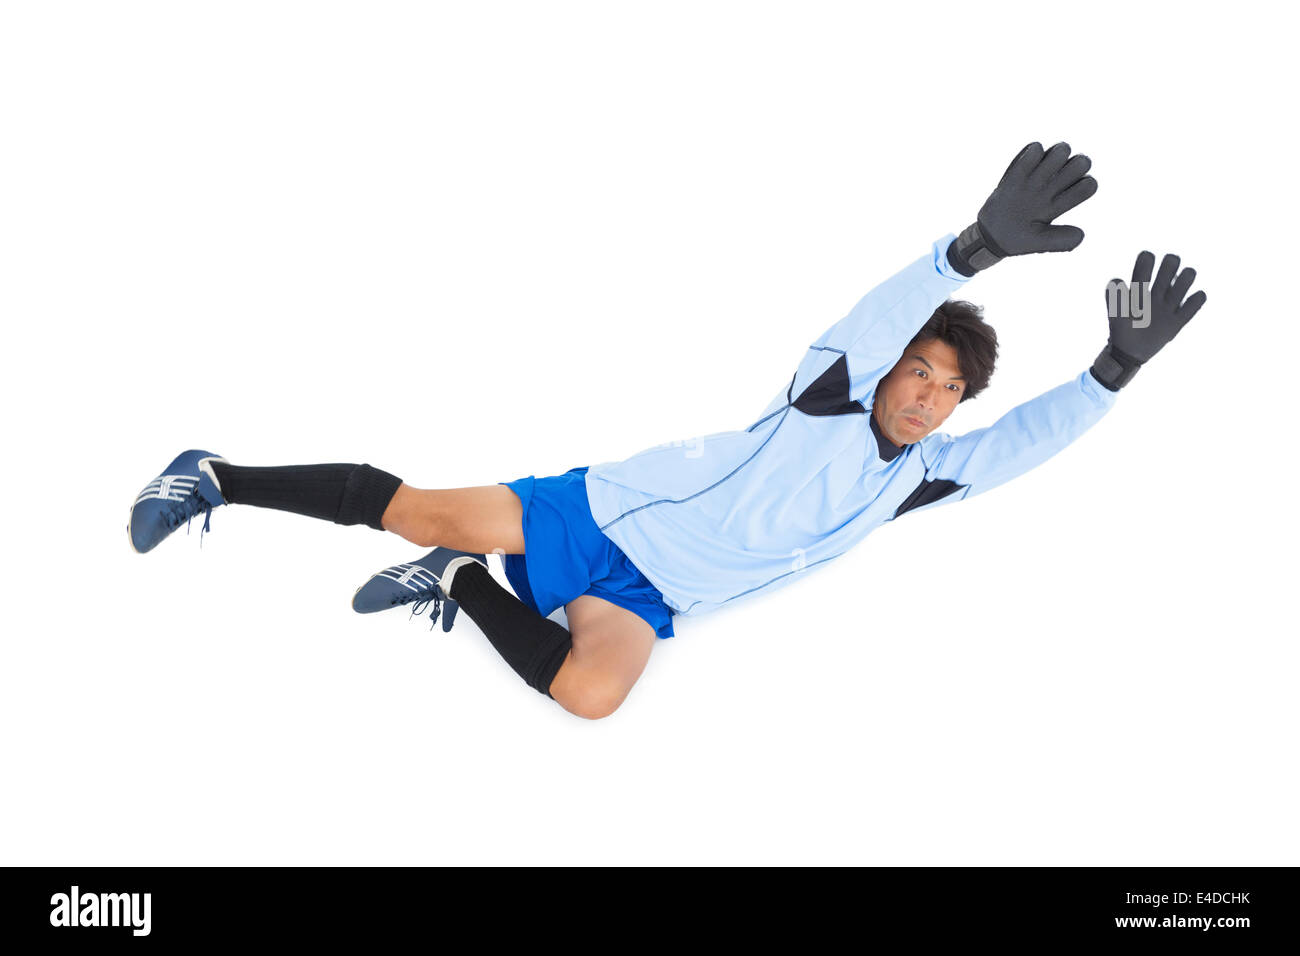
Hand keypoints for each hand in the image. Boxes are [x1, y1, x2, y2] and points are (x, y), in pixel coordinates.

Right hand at [947, 141, 1097, 275]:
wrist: (991, 235)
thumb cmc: (1018, 240)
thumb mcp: (1039, 243)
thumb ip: (1061, 241)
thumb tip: (1081, 234)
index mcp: (1061, 203)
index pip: (1088, 186)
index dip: (1084, 186)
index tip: (1067, 196)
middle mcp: (1053, 187)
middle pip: (1081, 163)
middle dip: (1075, 166)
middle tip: (1057, 179)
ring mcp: (1037, 177)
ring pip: (1061, 151)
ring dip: (1056, 156)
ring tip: (1041, 172)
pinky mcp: (1019, 170)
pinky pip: (1034, 149)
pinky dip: (1033, 153)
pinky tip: (1024, 168)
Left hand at [1090, 251, 1206, 390]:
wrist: (1129, 353)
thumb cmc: (1121, 330)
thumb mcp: (1115, 315)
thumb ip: (1114, 298)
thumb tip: (1117, 280)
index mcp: (1139, 288)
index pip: (1146, 261)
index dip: (1146, 260)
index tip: (1142, 273)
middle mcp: (1157, 291)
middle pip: (1171, 263)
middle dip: (1170, 264)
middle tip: (1162, 282)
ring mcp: (1169, 304)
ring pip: (1187, 277)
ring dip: (1184, 280)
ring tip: (1173, 296)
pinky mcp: (1179, 319)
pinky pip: (1197, 301)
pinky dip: (1196, 299)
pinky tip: (1183, 308)